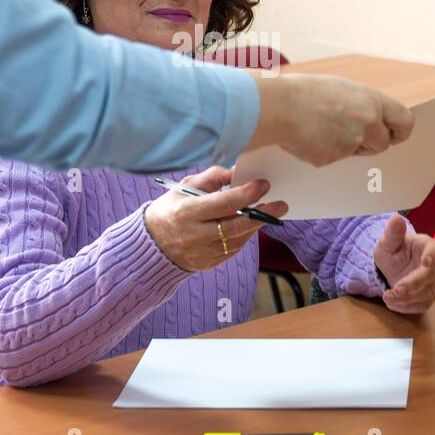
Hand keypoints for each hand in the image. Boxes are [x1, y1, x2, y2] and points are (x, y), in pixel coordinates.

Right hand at [143, 166, 287, 272]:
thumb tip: (238, 171)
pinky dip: (244, 236)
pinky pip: (234, 250)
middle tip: (281, 204)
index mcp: (186, 212)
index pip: (223, 203)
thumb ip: (212, 177)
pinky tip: (249, 225)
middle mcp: (193, 235)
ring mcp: (201, 253)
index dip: (246, 194)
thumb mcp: (186, 187)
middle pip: (236, 226)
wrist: (153, 242)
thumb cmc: (172, 207)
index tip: (263, 184)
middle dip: (262, 214)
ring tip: (269, 212)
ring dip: (256, 225)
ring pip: (238, 240)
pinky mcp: (208, 264)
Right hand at [247, 73, 413, 166]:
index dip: (399, 131)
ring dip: (348, 147)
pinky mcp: (334, 158)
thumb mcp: (341, 88)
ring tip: (325, 130)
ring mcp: (352, 142)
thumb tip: (371, 117)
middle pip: (383, 143)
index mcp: (371, 100)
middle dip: (372, 142)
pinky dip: (325, 152)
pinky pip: (336, 158)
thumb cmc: (303, 93)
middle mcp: (367, 121)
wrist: (278, 107)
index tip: (394, 134)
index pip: (405, 121)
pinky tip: (311, 138)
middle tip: (355, 136)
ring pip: (358, 152)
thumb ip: (361, 104)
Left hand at [373, 214, 434, 313]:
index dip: (432, 256)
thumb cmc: (394, 250)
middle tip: (395, 289)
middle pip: (430, 276)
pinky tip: (393, 303)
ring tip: (388, 297)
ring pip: (427, 294)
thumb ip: (392, 233)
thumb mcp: (388, 242)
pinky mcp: (430, 296)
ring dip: (407, 299)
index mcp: (428, 246)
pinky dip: (407, 307)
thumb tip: (396, 218)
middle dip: (412, 284)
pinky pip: (422, 305)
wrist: (394, 267)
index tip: (425, 262)